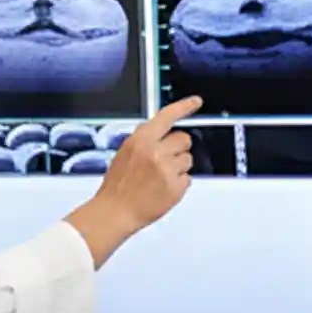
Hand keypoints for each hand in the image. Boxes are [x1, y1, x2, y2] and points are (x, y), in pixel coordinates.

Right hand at [63, 95, 202, 268]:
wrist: (116, 211)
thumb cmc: (117, 185)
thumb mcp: (124, 153)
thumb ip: (142, 140)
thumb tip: (157, 130)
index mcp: (141, 140)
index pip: (167, 116)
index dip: (184, 106)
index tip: (196, 101)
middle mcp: (156, 152)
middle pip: (184, 139)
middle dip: (178, 147)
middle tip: (165, 159)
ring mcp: (167, 170)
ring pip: (188, 159)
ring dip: (178, 167)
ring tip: (160, 177)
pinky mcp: (176, 187)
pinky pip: (188, 179)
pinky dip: (178, 184)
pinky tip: (163, 188)